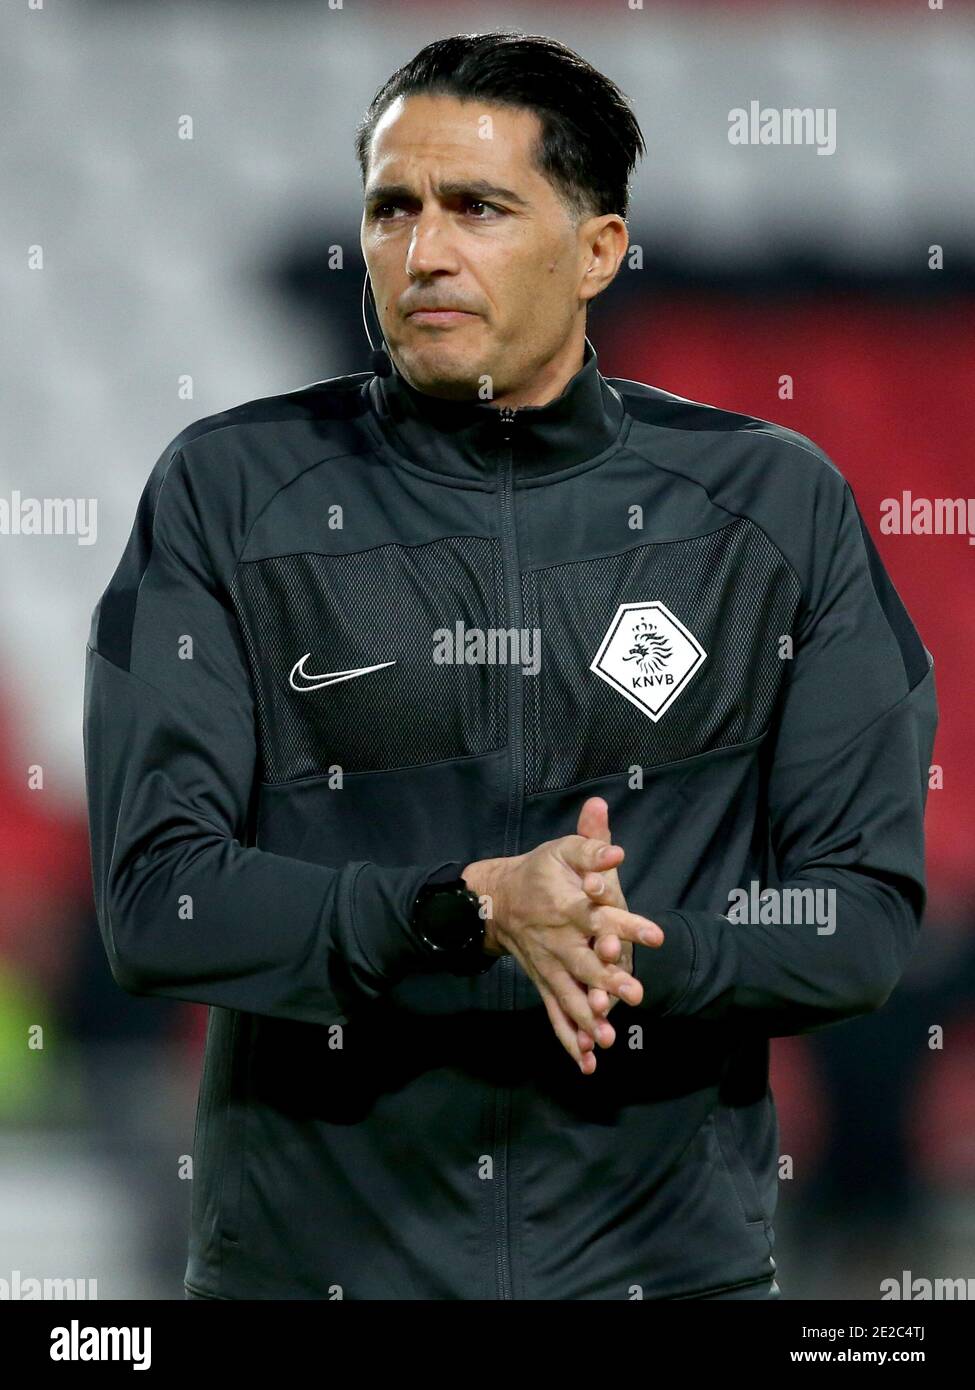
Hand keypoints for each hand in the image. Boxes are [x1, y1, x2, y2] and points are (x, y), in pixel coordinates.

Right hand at [463, 831, 662, 1075]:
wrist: (496, 901)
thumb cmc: (539, 873)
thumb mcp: (563, 850)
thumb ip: (592, 845)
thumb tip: (617, 850)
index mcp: (567, 906)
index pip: (600, 915)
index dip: (627, 924)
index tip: (655, 935)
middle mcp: (558, 941)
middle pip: (585, 962)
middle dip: (608, 981)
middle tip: (635, 995)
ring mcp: (550, 967)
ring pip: (569, 996)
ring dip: (587, 1019)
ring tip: (608, 1039)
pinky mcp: (545, 985)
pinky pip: (556, 1015)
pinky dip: (570, 1039)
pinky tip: (587, 1063)